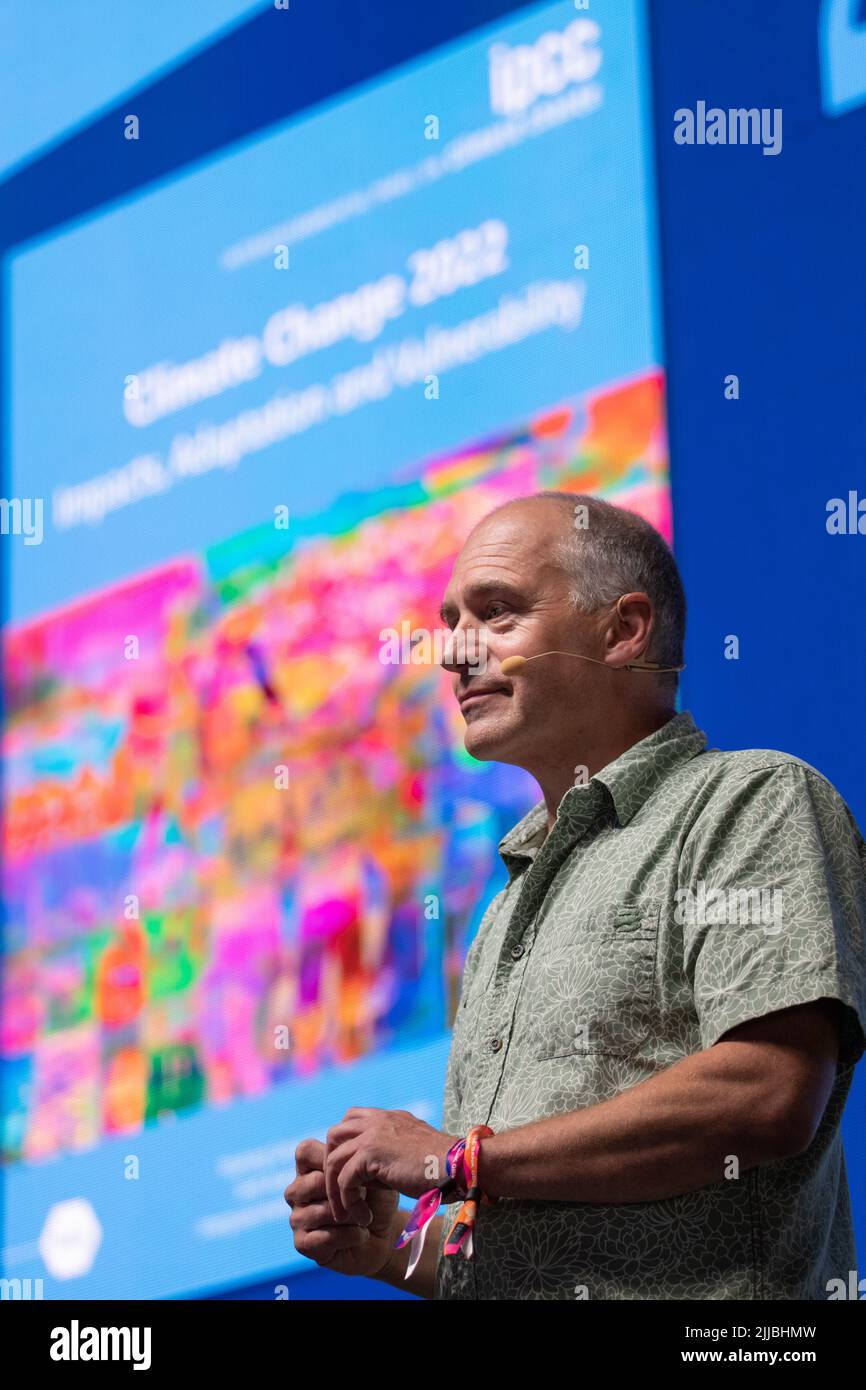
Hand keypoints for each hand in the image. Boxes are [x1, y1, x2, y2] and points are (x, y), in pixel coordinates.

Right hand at [285, 1137, 400, 1279]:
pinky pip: (322, 1237)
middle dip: (344, 1191)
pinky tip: (362, 1234)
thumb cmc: (376, 1199)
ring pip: (318, 1212)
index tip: (356, 1170)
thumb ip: (357, 1156)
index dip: (331, 1159)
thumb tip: (347, 1143)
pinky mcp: (302, 1244)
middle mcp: (297, 1191)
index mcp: (308, 1168)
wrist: (383, 1235)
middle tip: (365, 1198)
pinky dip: (348, 1235)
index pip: (305, 1151)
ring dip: (349, 1216)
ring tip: (365, 1218)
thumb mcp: (372, 1174)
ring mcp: (297, 1217)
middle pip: (311, 1182)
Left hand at [324, 1107, 458, 1222]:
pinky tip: (363, 1216)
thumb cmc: (441, 1165)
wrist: (458, 1166)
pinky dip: (349, 1201)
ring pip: (334, 1159)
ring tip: (346, 1213)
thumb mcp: (410, 1151)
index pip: (350, 1120)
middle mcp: (377, 1120)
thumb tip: (367, 1174)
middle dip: (331, 1164)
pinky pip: (345, 1179)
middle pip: (334, 1135)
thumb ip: (387, 1154)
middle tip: (340, 1193)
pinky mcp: (371, 1153)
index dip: (343, 1146)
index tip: (348, 1173)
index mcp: (387, 1117)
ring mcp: (372, 1134)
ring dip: (335, 1190)